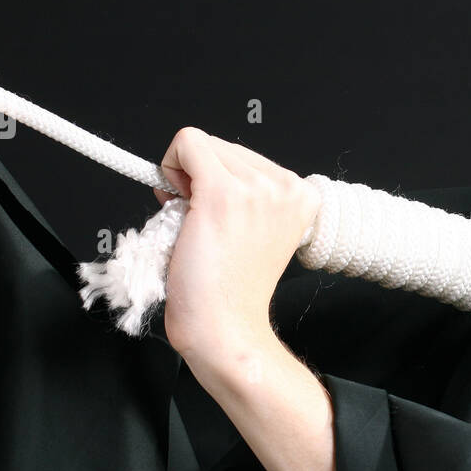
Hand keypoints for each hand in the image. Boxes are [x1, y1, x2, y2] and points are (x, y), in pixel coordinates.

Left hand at [157, 126, 321, 374]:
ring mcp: (256, 188)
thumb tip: (197, 168)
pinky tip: (177, 208)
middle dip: (201, 177)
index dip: (220, 182)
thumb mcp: (256, 230)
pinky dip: (168, 167)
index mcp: (302, 195)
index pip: (246, 158)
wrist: (225, 327)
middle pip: (224, 146)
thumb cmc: (230, 290)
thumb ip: (245, 195)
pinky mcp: (223, 193)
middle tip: (202, 224)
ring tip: (197, 225)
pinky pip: (186, 144)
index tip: (217, 217)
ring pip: (203, 143)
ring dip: (186, 178)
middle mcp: (286, 187)